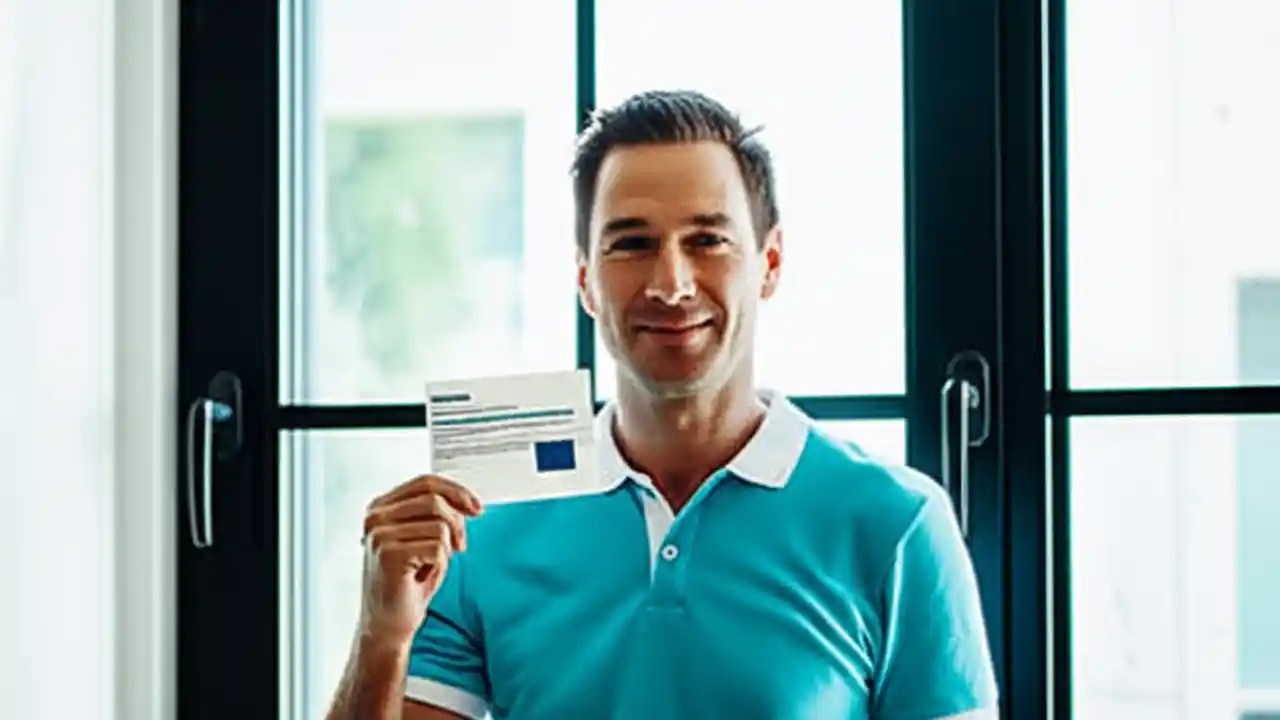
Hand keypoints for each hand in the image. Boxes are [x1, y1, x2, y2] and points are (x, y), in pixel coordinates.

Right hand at [359, 474, 483, 644]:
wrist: (389, 625)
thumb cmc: (408, 583)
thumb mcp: (424, 539)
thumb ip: (437, 515)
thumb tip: (467, 502)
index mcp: (381, 507)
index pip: (426, 482)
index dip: (456, 491)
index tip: (477, 509)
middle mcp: (375, 517)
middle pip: (435, 500)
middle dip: (458, 524)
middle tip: (460, 548)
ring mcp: (379, 534)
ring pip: (439, 525)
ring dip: (446, 549)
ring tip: (430, 566)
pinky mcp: (388, 554)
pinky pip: (438, 547)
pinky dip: (440, 564)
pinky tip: (422, 577)